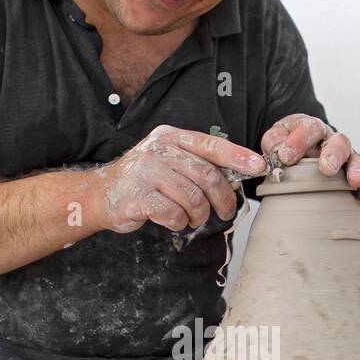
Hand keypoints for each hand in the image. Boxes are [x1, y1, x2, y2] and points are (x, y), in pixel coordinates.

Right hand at [98, 125, 265, 234]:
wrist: (101, 195)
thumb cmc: (143, 181)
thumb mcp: (169, 162)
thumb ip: (197, 164)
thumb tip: (236, 177)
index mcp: (171, 137)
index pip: (212, 145)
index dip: (238, 157)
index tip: (258, 167)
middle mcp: (159, 150)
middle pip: (207, 175)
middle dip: (223, 198)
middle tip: (227, 211)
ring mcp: (147, 172)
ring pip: (193, 198)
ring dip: (200, 215)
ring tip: (194, 218)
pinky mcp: (139, 196)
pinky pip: (174, 214)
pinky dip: (179, 223)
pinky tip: (173, 221)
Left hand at [260, 114, 359, 205]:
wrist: (294, 155)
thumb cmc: (285, 148)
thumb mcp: (275, 140)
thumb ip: (273, 141)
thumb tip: (276, 148)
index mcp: (311, 128)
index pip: (308, 128)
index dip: (298, 141)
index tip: (286, 156)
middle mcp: (331, 140)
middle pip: (338, 142)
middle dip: (334, 154)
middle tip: (326, 168)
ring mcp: (345, 158)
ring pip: (355, 160)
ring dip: (356, 170)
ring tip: (356, 182)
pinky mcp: (352, 177)